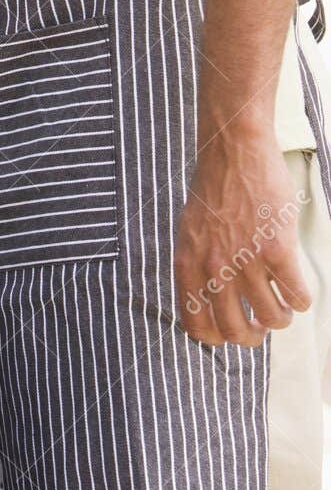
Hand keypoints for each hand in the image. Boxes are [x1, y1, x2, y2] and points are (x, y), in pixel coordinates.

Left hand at [174, 129, 310, 346]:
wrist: (234, 151)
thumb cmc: (213, 189)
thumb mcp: (189, 232)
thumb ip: (198, 267)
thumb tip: (210, 302)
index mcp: (188, 265)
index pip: (197, 327)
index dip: (217, 338)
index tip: (230, 330)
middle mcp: (214, 269)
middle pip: (235, 332)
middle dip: (252, 338)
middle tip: (261, 326)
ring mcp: (246, 261)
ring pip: (272, 318)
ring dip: (281, 318)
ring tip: (283, 305)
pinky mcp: (277, 250)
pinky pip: (297, 296)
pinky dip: (301, 300)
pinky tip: (297, 290)